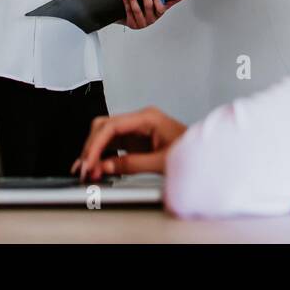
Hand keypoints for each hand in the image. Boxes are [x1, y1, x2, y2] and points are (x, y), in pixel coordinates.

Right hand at [71, 107, 186, 180]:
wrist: (205, 157)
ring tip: (86, 172)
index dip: (95, 144)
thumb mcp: (161, 162)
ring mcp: (137, 129)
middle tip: (84, 169)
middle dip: (91, 147)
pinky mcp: (136, 140)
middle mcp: (140, 120)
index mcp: (148, 118)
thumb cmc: (191, 154)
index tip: (88, 162)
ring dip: (93, 152)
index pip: (111, 126)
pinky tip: (96, 168)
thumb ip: (131, 164)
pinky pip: (113, 144)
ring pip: (105, 135)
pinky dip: (102, 156)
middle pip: (104, 127)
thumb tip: (105, 166)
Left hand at [121, 0, 186, 28]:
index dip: (159, 2)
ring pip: (137, 10)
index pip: (162, 7)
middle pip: (148, 6)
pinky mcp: (132, 24)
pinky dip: (126, 4)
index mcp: (159, 13)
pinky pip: (129, 13)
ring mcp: (141, 22)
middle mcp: (151, 18)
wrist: (132, 20)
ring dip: (133, 0)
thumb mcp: (159, 4)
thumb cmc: (147, 10)